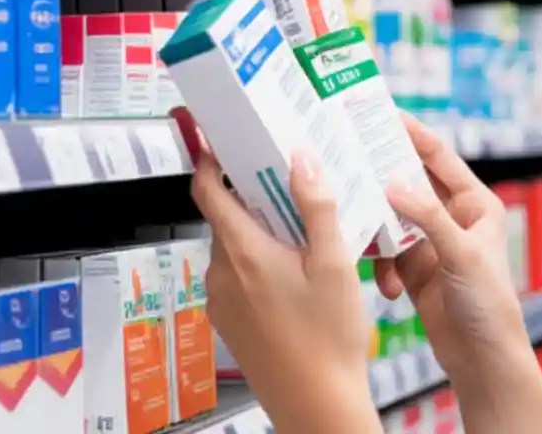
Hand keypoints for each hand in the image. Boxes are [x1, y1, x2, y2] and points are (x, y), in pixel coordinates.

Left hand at [189, 134, 380, 433]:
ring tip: (309, 232)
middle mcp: (222, 274)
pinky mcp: (231, 320)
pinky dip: (264, 262)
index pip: (207, 191)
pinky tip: (301, 271)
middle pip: (228, 216)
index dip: (208, 160)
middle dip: (256, 196)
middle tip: (293, 182)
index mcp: (243, 253)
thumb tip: (301, 159)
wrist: (316, 403)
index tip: (215, 138)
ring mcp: (223, 300)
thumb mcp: (335, 263)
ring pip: (237, 247)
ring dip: (264, 232)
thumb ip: (317, 207)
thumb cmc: (328, 339)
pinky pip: (241, 275)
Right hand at [373, 115, 528, 381]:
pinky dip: (381, 266)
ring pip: (391, 219)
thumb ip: (427, 218)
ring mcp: (431, 243)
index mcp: (474, 204)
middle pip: (408, 184)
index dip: (413, 134)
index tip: (383, 114)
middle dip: (381, 178)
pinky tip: (387, 287)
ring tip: (359, 232)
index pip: (440, 158)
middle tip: (347, 161)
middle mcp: (452, 218)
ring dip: (376, 228)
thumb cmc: (488, 302)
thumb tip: (394, 183)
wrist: (483, 358)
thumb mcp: (461, 254)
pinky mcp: (414, 269)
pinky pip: (386, 253)